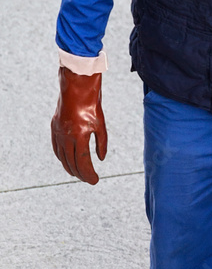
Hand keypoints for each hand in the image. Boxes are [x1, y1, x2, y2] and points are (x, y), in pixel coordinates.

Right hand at [51, 67, 106, 184]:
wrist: (76, 88)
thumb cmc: (92, 105)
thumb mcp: (101, 125)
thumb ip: (101, 143)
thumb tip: (100, 160)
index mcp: (80, 136)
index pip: (84, 162)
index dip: (89, 174)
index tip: (95, 181)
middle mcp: (67, 136)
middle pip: (72, 163)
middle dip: (81, 174)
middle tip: (88, 180)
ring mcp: (59, 132)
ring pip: (63, 157)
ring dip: (70, 168)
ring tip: (77, 175)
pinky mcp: (54, 128)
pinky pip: (56, 148)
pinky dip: (61, 158)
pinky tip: (66, 162)